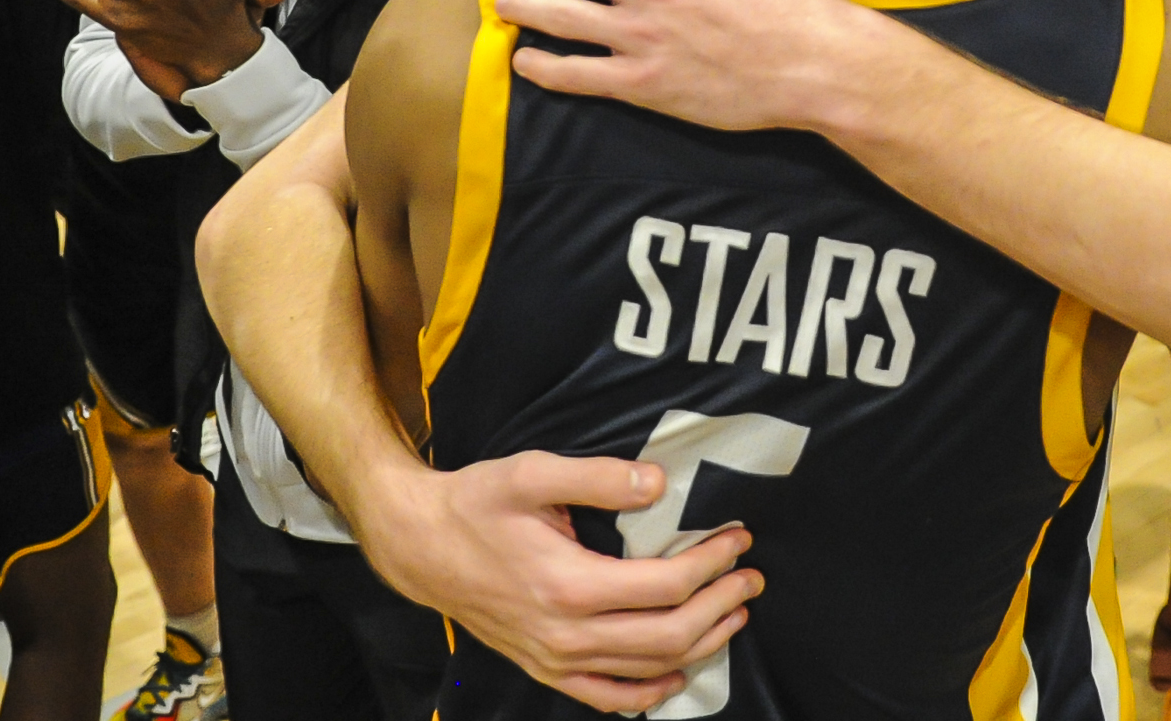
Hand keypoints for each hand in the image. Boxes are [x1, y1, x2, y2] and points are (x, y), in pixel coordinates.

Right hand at [350, 451, 760, 710]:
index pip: (664, 585)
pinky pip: (606, 697)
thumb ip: (600, 477)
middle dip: (720, 606)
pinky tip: (677, 675)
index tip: (738, 540)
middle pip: (667, 635)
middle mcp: (565, 633)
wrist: (420, 545)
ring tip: (734, 615)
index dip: (711, 564)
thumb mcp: (532, 473)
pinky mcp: (544, 668)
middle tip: (751, 577)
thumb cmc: (476, 503)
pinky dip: (648, 693)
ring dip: (700, 645)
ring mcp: (554, 659)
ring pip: (646, 670)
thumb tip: (659, 484)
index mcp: (568, 585)